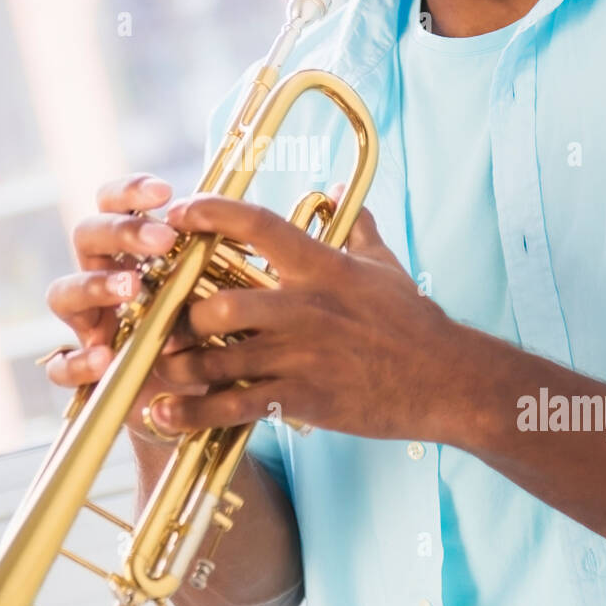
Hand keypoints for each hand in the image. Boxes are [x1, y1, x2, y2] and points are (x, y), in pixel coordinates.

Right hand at [43, 173, 209, 440]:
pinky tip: (105, 357)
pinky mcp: (84, 371)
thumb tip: (229, 221)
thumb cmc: (204, 335)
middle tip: (166, 240)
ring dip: (96, 285)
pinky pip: (61, 364)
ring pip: (63, 292)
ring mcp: (87, 324)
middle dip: (123, 232)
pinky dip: (78, 360)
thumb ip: (210, 262)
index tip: (165, 191)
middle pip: (87, 236)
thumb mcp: (213, 295)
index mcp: (128, 251)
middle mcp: (100, 278)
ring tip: (133, 288)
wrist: (195, 402)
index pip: (112, 204)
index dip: (130, 191)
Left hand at [148, 186, 455, 441]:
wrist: (447, 380)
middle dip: (183, 315)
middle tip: (163, 319)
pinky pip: (236, 406)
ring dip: (180, 365)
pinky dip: (194, 412)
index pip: (257, 225)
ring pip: (219, 360)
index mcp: (321, 267)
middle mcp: (307, 308)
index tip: (177, 212)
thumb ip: (356, 227)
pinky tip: (167, 412)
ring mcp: (304, 356)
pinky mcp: (304, 399)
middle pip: (220, 304)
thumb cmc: (414, 322)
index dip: (211, 212)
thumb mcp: (385, 267)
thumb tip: (338, 193)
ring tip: (158, 366)